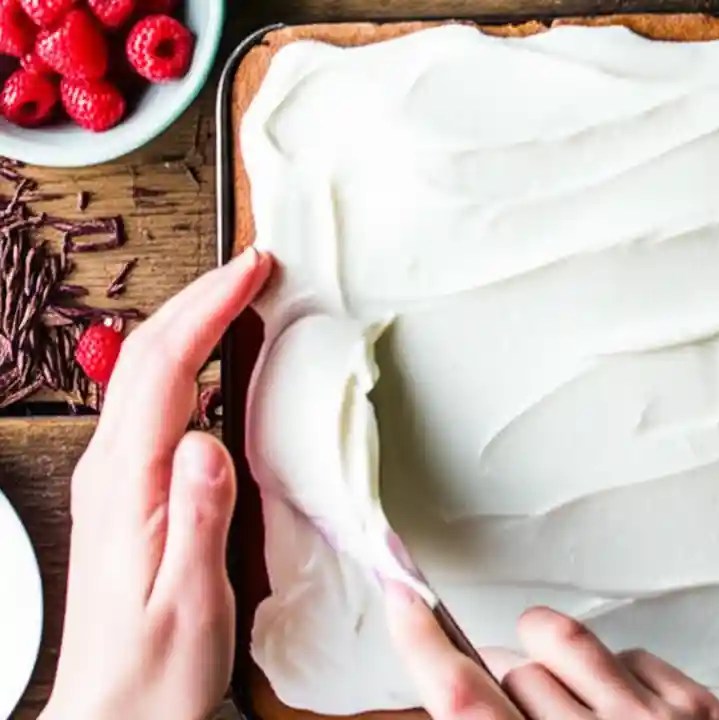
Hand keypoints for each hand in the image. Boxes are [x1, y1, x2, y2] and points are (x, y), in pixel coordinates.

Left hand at [41, 250, 272, 719]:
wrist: (112, 714)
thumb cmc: (155, 669)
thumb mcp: (189, 600)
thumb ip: (198, 517)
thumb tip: (209, 441)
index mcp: (127, 485)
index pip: (167, 370)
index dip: (209, 309)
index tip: (252, 270)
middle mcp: (112, 471)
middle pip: (149, 357)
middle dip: (201, 299)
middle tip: (256, 267)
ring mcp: (117, 479)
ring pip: (151, 377)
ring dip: (195, 326)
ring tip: (245, 302)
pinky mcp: (130, 493)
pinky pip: (159, 407)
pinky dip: (192, 368)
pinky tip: (222, 372)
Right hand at [382, 580, 718, 719]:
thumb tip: (464, 697)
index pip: (468, 701)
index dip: (425, 646)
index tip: (403, 598)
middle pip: (513, 672)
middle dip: (501, 681)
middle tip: (513, 710)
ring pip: (565, 642)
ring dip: (546, 655)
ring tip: (553, 687)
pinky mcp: (700, 708)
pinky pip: (629, 653)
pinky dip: (613, 673)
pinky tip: (617, 710)